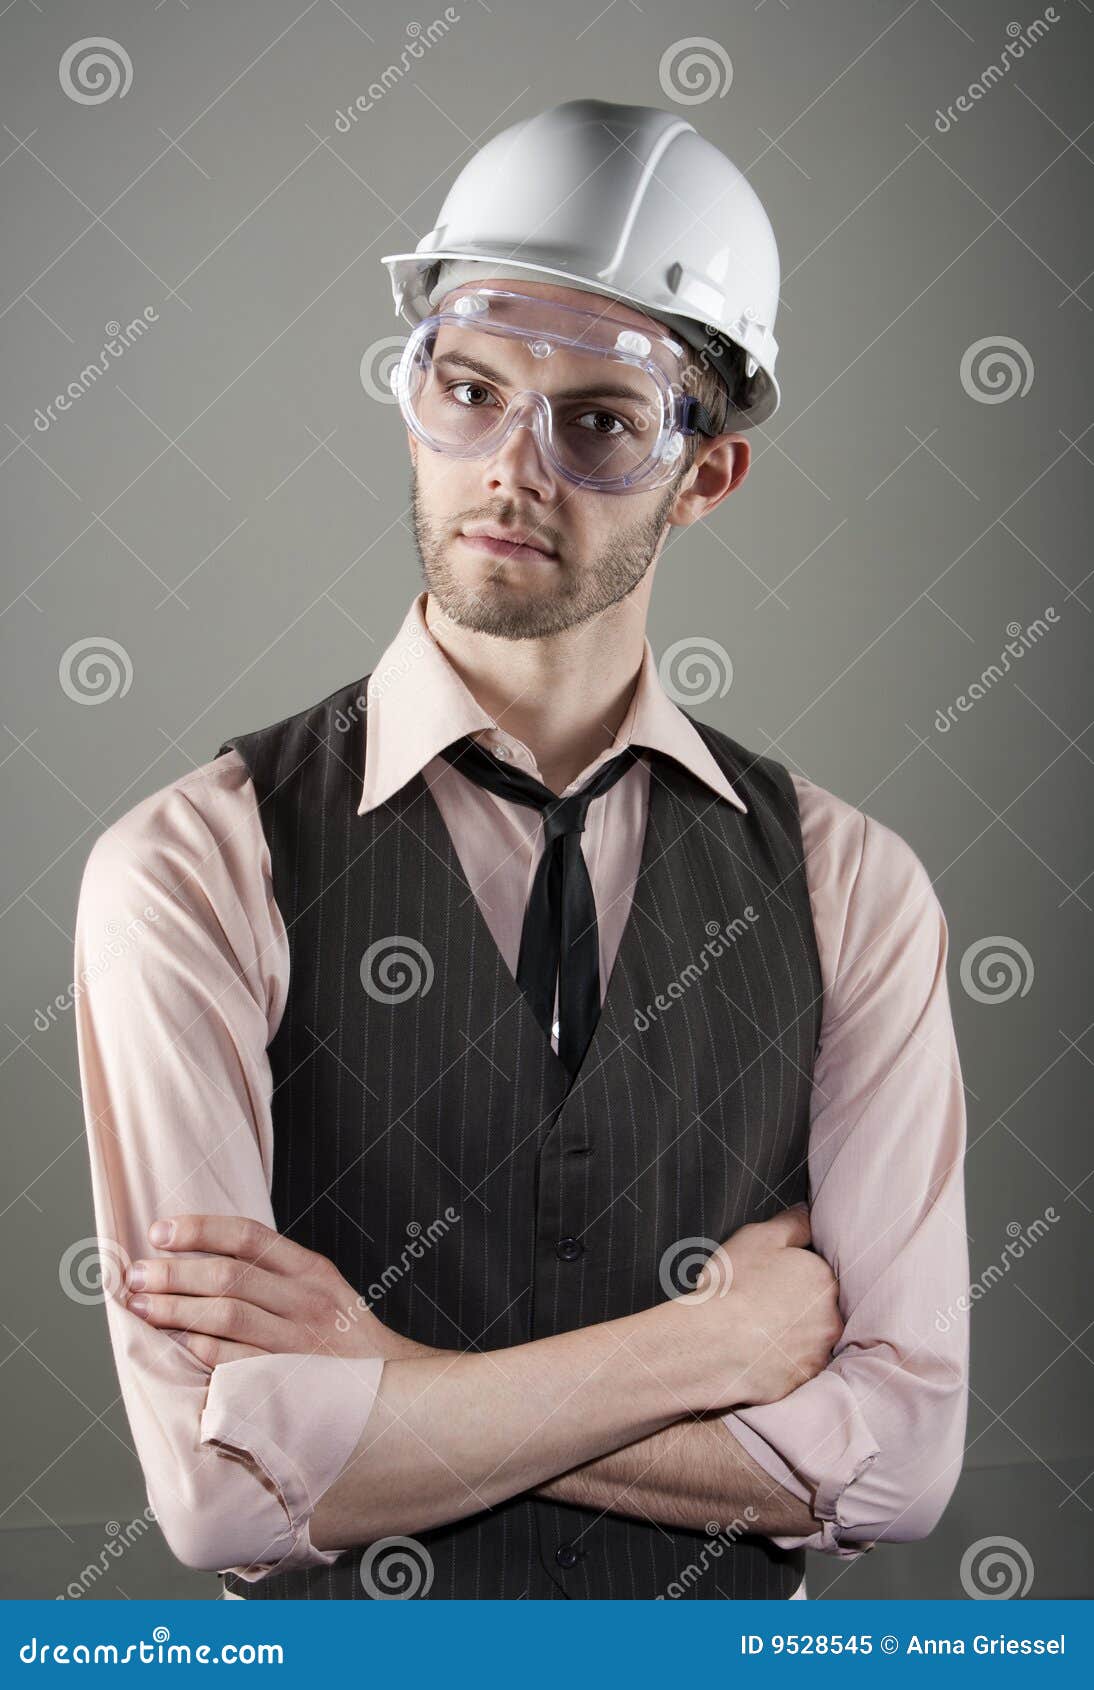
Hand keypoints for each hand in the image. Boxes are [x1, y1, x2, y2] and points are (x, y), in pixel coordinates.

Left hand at [122, 1214, 439, 1368]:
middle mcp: (307, 1302)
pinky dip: (200, 1351)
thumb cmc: (349, 1345)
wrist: (398, 1396)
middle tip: (136, 1274)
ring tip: (142, 1306)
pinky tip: (177, 1345)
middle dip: (174, 1273)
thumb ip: (280, 1275)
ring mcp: (298, 1344)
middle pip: (228, 1276)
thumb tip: (212, 1256)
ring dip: (175, 1310)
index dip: (200, 1229)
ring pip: (225, 1316)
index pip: (248, 1236)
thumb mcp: (327, 1294)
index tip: (160, 1231)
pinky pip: (233, 1363)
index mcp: (314, 1272)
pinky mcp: (288, 1384)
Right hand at [673, 1203, 843, 1409]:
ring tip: (756, 1331)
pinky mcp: (803, 1380)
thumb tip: (810, 1213)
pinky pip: (796, 1365)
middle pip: (816, 1305)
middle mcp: (832, 1316)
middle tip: (759, 1303)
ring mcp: (819, 1352)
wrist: (714, 1345)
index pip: (816, 1271)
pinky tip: (757, 1353)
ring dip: (791, 1333)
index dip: (789, 1272)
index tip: (766, 1278)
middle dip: (795, 1304)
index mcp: (824, 1278)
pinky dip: (782, 1359)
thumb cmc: (733, 1286)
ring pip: (809, 1337)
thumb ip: (792, 1222)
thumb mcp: (758, 1237)